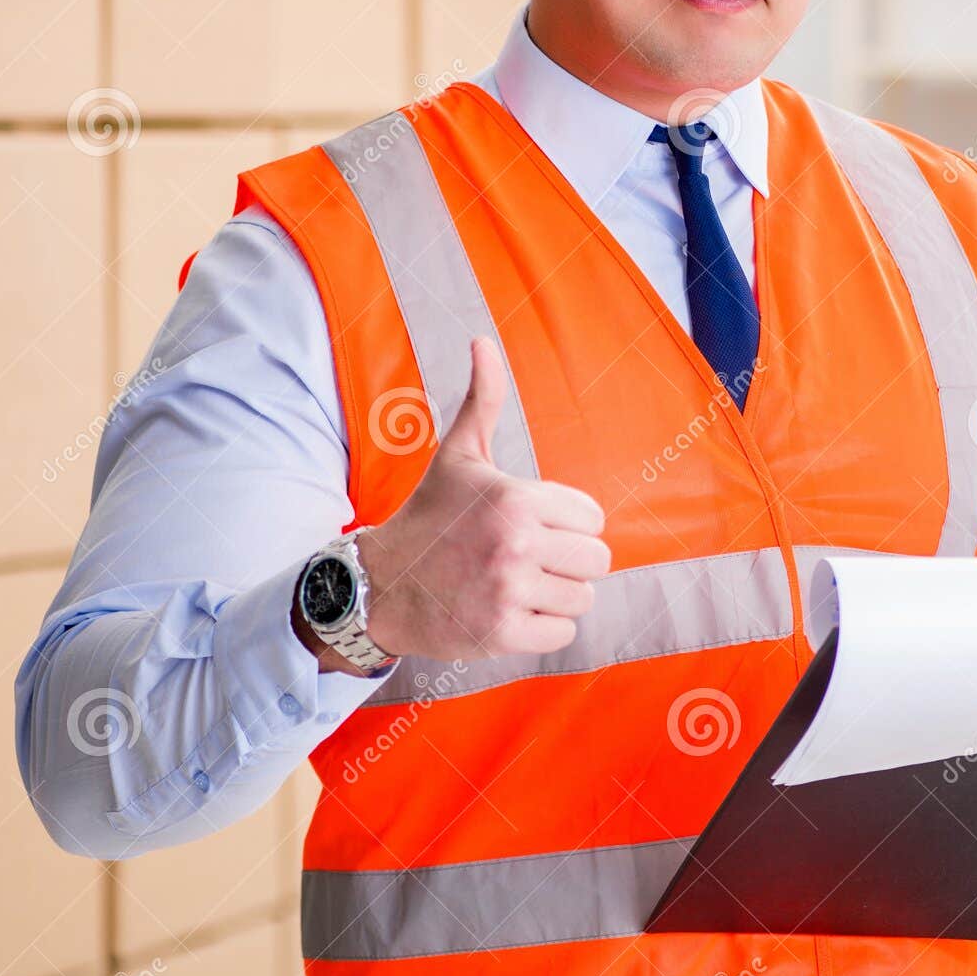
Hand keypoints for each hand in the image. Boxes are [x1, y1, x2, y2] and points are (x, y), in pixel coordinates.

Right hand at [356, 335, 610, 662]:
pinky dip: (542, 627)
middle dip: (568, 561)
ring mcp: (509, 592)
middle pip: (596, 561)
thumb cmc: (429, 516)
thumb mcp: (459, 455)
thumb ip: (485, 398)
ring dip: (556, 595)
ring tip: (518, 584)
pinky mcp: (501, 635)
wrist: (380, 584)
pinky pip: (562, 634)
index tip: (534, 526)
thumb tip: (482, 340)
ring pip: (582, 598)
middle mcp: (516, 545)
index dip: (568, 523)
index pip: (593, 518)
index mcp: (516, 498)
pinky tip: (509, 610)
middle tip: (530, 559)